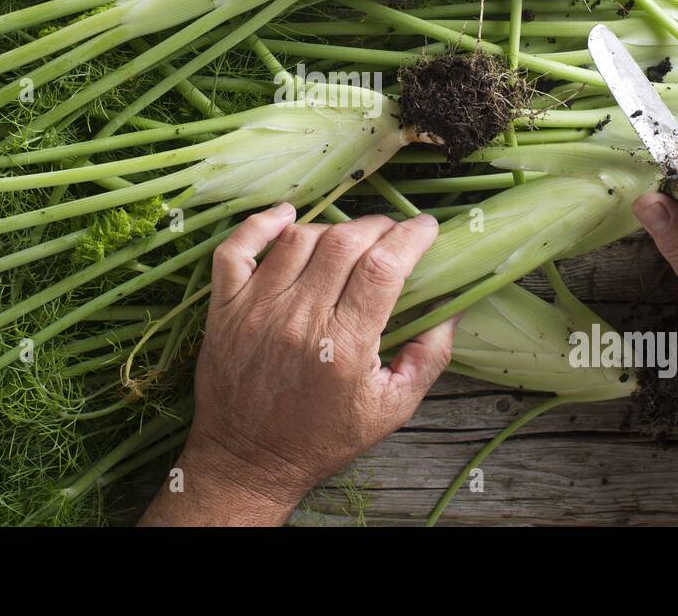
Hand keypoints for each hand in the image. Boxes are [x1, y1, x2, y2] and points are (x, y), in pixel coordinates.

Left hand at [140, 203, 452, 525]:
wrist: (248, 461)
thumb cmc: (322, 437)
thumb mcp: (391, 409)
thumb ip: (429, 358)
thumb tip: (451, 308)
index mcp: (343, 345)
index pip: (383, 267)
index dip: (410, 237)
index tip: (426, 228)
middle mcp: (298, 319)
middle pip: (344, 242)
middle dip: (378, 227)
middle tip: (393, 235)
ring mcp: (256, 308)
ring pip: (299, 238)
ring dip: (332, 228)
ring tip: (349, 240)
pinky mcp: (226, 307)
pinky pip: (237, 248)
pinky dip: (261, 223)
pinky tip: (287, 217)